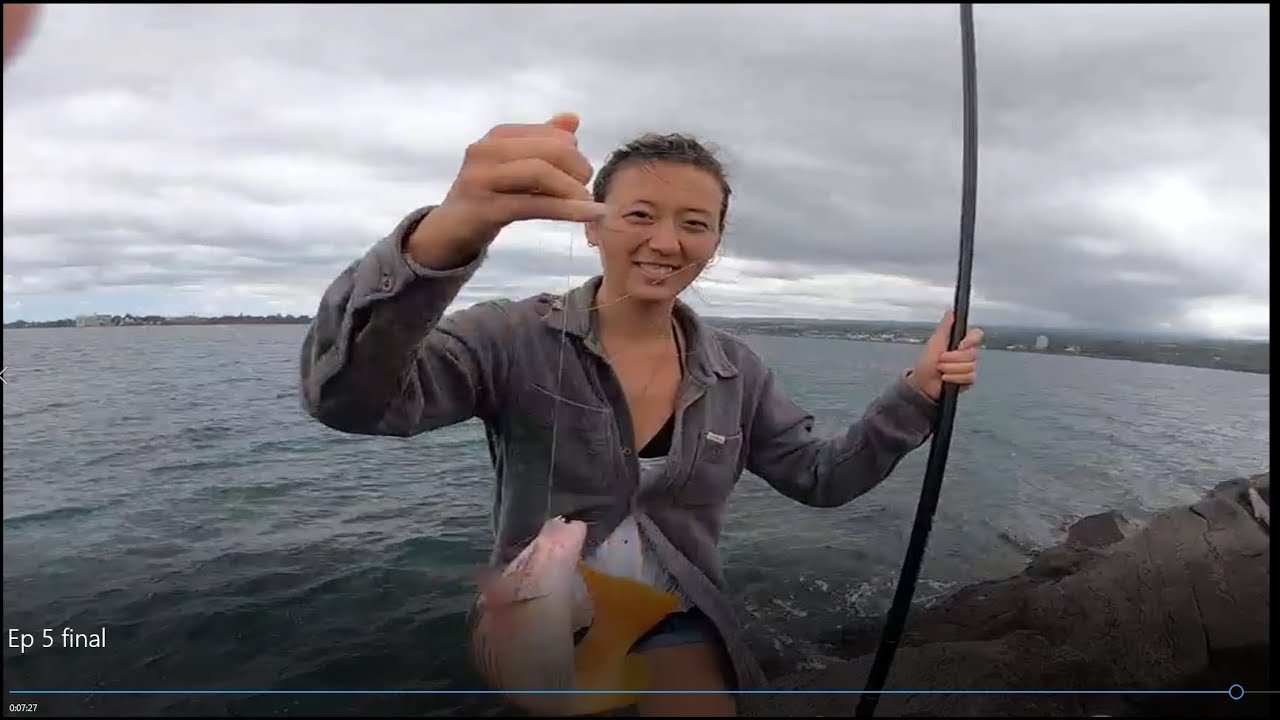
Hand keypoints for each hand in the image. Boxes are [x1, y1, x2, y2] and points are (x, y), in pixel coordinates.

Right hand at [408, 112, 606, 267]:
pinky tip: (590, 214)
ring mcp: (482, 179)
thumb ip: (543, 142)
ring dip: (573, 189)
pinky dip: (568, 210)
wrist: (450, 230)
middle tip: (587, 188)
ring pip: (541, 174)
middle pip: (550, 150)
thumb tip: (572, 118)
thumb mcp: (516, 166)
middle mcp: (487, 150)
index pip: (551, 134)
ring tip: (589, 203)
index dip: (574, 152)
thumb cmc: (489, 196)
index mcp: (498, 136)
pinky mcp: (485, 208)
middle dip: (578, 168)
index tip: (582, 173)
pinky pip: (534, 205)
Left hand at [908, 310, 983, 401]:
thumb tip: (951, 311)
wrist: (923, 383)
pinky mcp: (969, 379)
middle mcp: (967, 353)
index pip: (977, 335)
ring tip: (941, 370)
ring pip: (970, 367)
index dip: (971, 340)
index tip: (960, 345)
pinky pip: (969, 377)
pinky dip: (954, 378)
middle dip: (953, 359)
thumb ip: (945, 327)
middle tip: (941, 360)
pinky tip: (946, 378)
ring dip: (951, 369)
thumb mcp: (935, 342)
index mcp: (961, 342)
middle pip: (973, 354)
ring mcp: (969, 367)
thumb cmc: (927, 362)